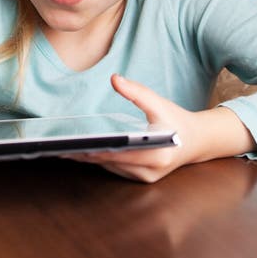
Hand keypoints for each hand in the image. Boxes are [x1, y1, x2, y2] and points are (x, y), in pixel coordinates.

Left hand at [67, 74, 254, 182]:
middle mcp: (150, 171)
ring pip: (111, 168)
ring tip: (66, 149)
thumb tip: (114, 79)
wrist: (197, 141)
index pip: (116, 153)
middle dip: (85, 155)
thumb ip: (136, 92)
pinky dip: (101, 160)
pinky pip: (117, 169)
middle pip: (109, 163)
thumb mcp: (157, 103)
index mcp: (155, 154)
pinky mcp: (143, 179)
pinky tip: (84, 152)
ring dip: (90, 158)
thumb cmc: (176, 120)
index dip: (92, 150)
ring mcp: (146, 178)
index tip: (71, 145)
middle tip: (59, 147)